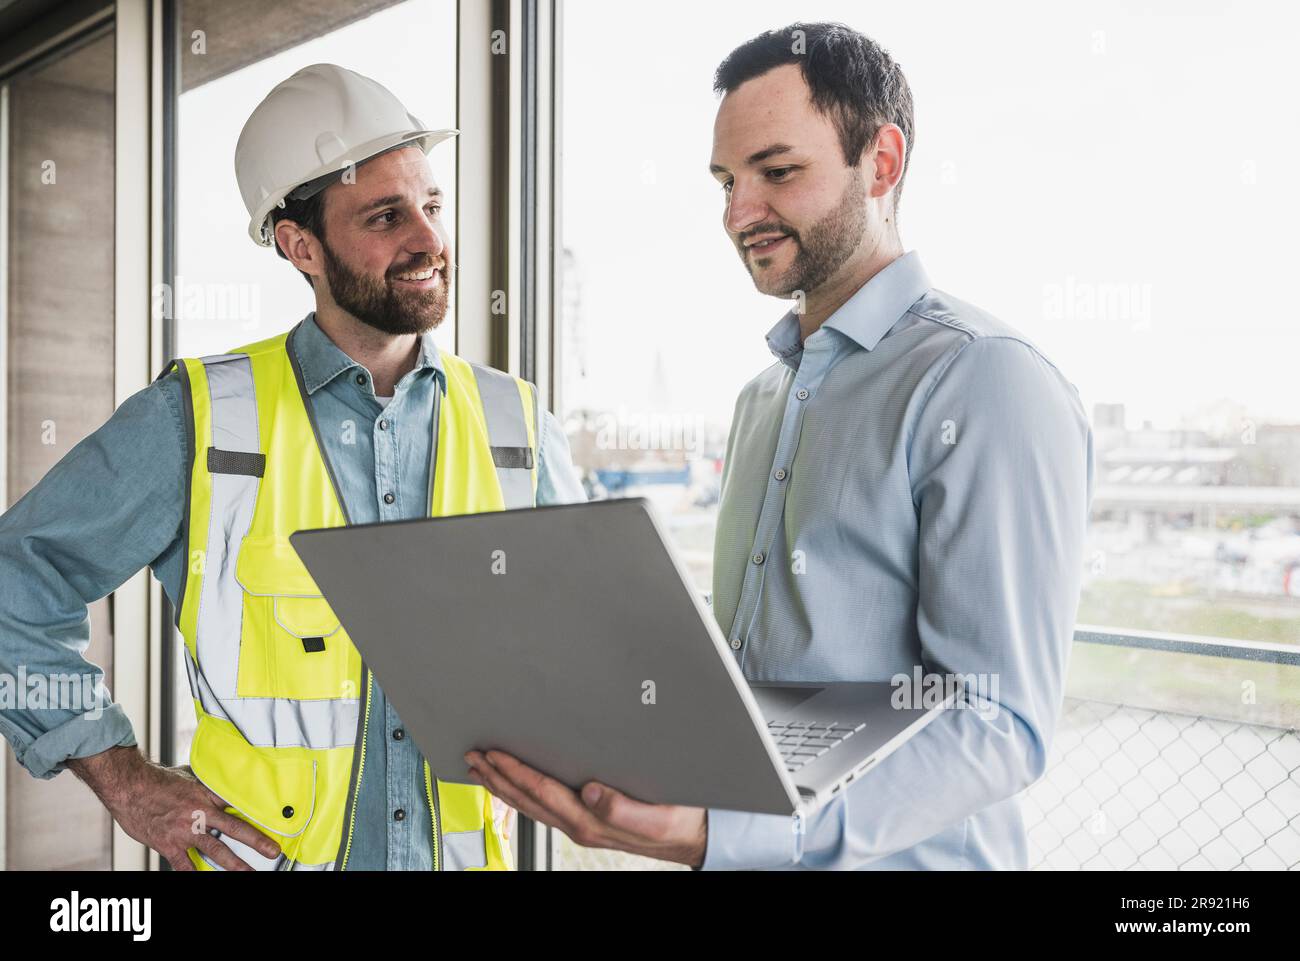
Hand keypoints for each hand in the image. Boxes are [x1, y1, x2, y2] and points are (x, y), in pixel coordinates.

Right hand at [68, 746, 281, 870]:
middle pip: (235, 829)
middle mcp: (199, 813)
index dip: (258, 810)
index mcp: (206, 794)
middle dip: (257, 841)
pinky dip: (194, 874)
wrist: (128, 786)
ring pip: (215, 850)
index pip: (238, 802)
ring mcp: (185, 831)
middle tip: (273, 852)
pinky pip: (184, 865)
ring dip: (234, 864)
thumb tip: (219, 775)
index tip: (277, 817)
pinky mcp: (169, 845)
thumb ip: (205, 780)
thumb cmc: (156, 779)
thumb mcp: (187, 774)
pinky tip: (204, 880)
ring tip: (249, 873)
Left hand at [464, 750, 706, 867]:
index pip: (542, 792)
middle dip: (497, 776)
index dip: (515, 772)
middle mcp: (579, 824)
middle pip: (527, 799)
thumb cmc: (676, 822)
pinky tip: (516, 784)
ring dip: (503, 784)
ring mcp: (580, 824)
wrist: (692, 835)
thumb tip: (589, 791)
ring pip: (530, 804)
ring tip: (482, 767)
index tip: (493, 754)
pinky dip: (523, 792)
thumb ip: (621, 807)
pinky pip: (544, 806)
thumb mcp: (655, 816)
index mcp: (590, 820)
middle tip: (472, 755)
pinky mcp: (587, 819)